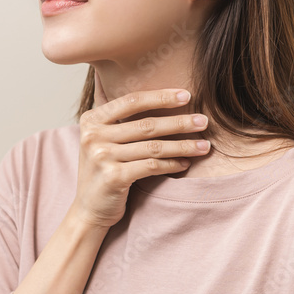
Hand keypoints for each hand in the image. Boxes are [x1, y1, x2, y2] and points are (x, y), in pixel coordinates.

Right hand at [70, 69, 210, 228]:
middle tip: (203, 121)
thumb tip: (135, 85)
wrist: (88, 209)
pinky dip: (172, 164)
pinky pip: (152, 166)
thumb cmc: (102, 170)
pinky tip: (186, 164)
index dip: (161, 96)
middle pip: (146, 125)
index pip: (131, 101)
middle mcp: (93, 136)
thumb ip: (113, 114)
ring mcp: (102, 157)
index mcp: (91, 120)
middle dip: (180, 122)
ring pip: (153, 147)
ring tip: (204, 145)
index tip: (186, 95)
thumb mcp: (99, 138)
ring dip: (183, 146)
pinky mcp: (114, 177)